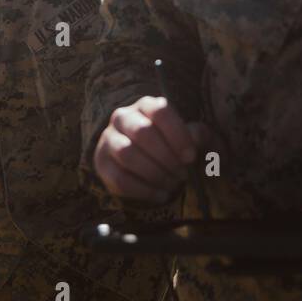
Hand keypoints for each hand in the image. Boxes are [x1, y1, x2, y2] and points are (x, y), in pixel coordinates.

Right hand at [93, 95, 208, 202]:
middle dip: (166, 157)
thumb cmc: (174, 146)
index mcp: (147, 105)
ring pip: (127, 154)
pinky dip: (144, 191)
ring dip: (154, 173)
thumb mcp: (192, 139)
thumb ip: (199, 136)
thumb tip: (195, 137)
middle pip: (142, 132)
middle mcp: (123, 117)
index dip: (177, 135)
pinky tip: (162, 195)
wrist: (149, 162)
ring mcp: (109, 139)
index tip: (191, 157)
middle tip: (182, 173)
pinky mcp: (102, 163)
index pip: (160, 111)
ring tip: (172, 183)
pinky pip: (119, 179)